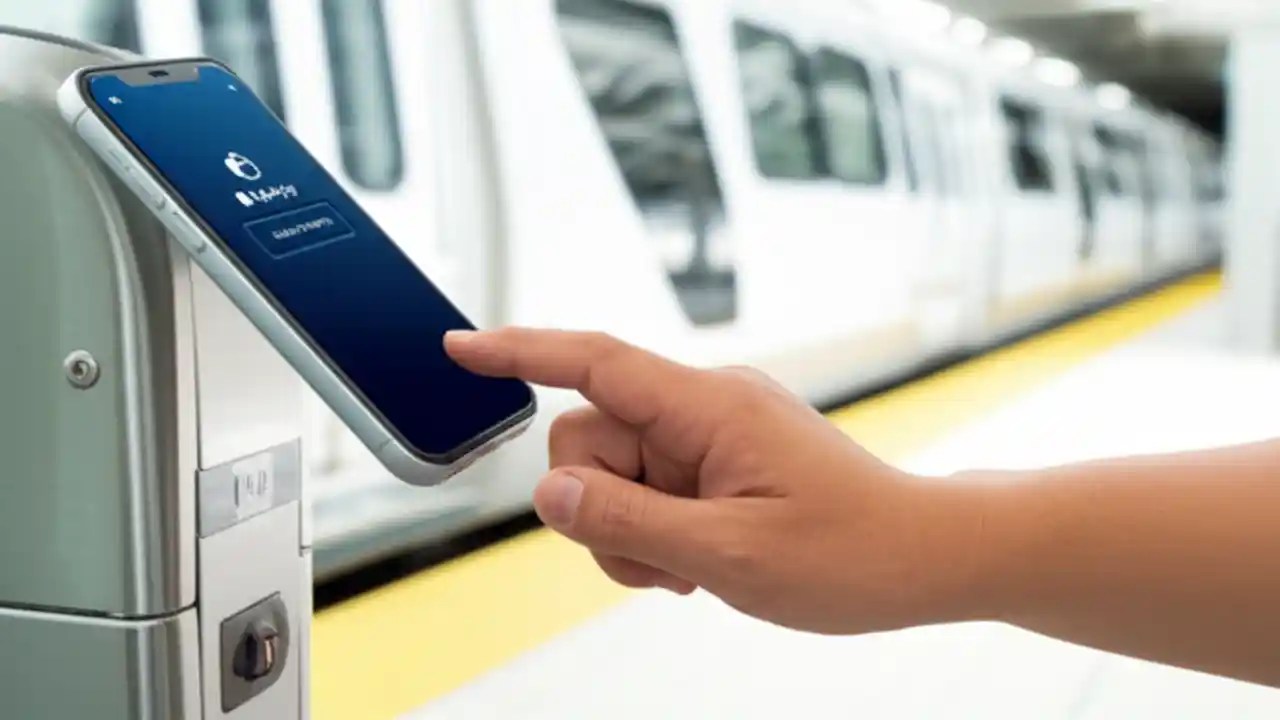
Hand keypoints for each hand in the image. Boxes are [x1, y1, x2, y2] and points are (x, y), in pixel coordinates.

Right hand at [445, 329, 987, 634]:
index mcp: (710, 408)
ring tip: (692, 566)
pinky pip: (647, 487)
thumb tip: (551, 491)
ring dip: (630, 530)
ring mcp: (710, 435)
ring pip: (612, 473)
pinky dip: (653, 530)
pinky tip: (697, 560)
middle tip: (664, 558)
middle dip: (601, 505)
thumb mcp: (730, 553)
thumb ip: (630, 520)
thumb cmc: (854, 552)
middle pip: (590, 438)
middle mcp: (704, 408)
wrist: (923, 556)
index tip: (460, 349)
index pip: (594, 363)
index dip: (520, 351)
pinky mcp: (716, 461)